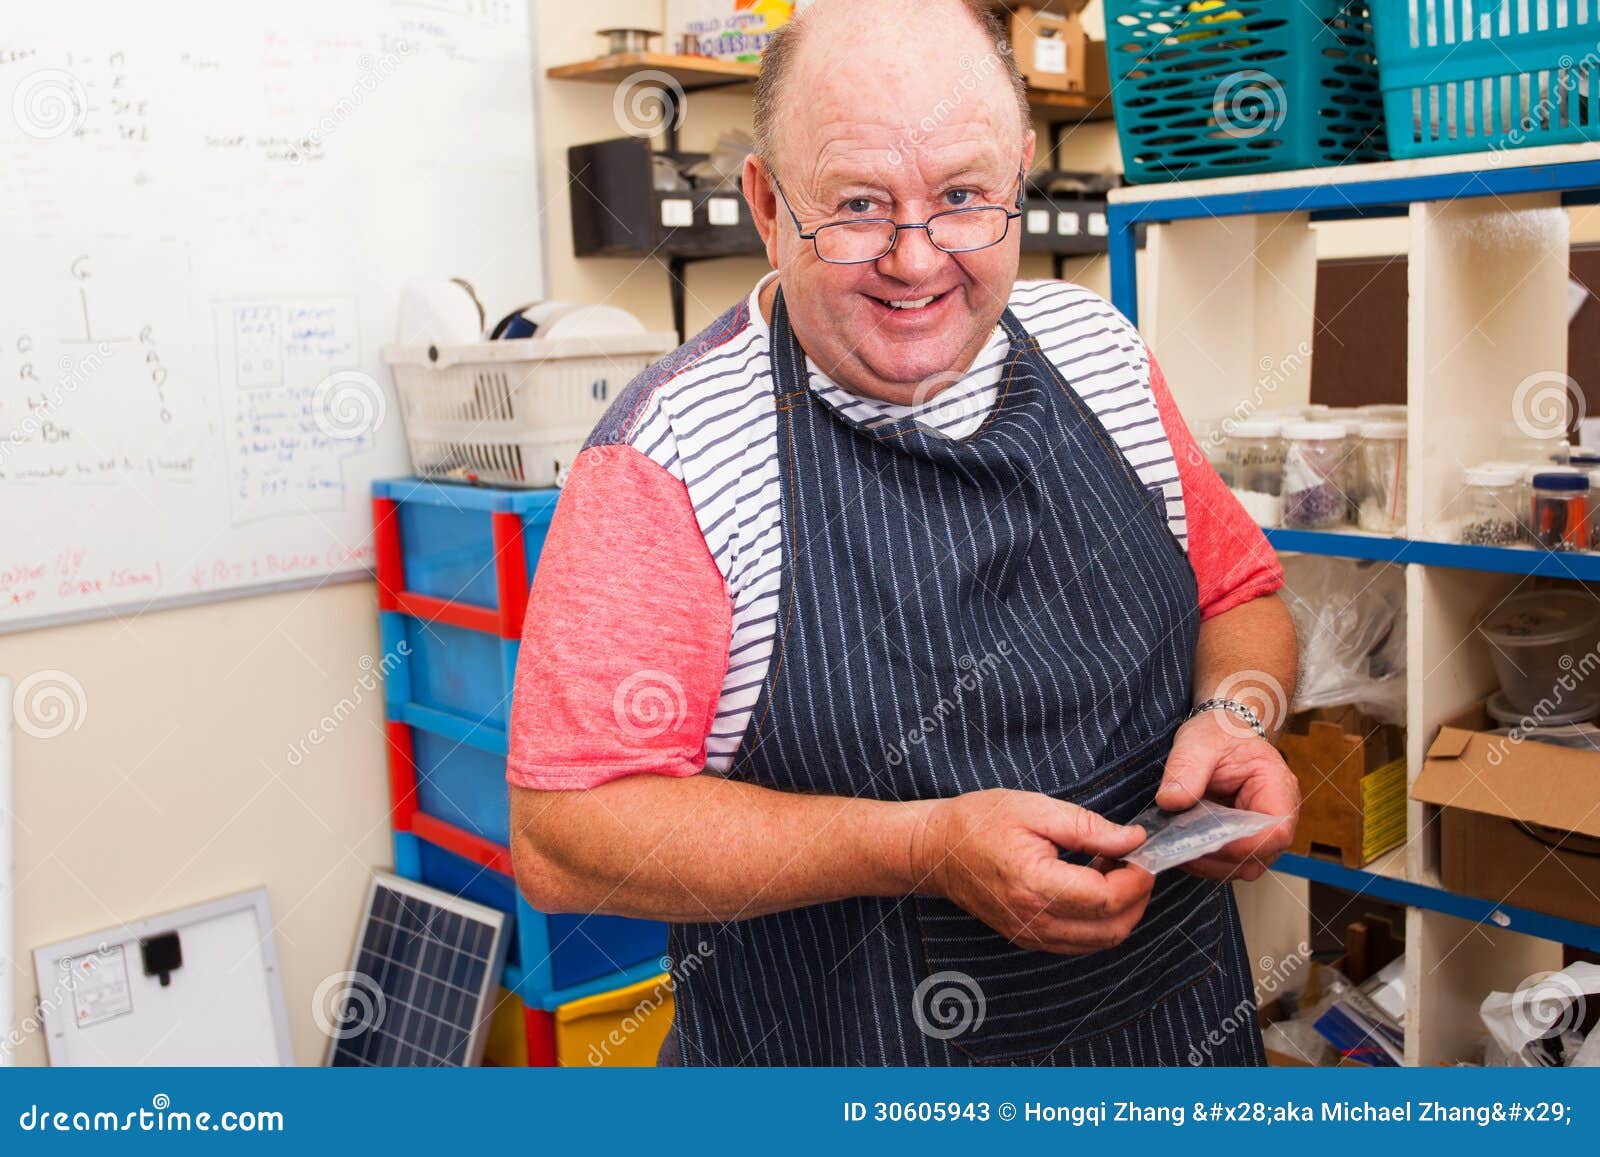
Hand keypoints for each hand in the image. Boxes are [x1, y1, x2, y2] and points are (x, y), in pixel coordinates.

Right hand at [911, 789, 1154, 955]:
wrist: (936, 851)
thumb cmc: (978, 822)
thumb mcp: (1035, 809)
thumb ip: (1089, 827)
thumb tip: (1133, 840)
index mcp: (1036, 885)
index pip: (1108, 898)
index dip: (1138, 877)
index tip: (1145, 852)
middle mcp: (1035, 921)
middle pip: (1113, 927)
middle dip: (1138, 896)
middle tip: (1137, 861)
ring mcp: (1032, 935)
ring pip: (1102, 940)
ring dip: (1122, 911)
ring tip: (1116, 872)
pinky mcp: (1030, 939)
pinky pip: (1081, 942)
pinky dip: (1101, 920)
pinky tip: (1094, 887)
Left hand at [1156, 710, 1299, 881]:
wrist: (1223, 732)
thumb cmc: (1220, 733)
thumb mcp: (1199, 741)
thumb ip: (1186, 769)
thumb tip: (1171, 801)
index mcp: (1277, 787)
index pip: (1274, 832)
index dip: (1242, 845)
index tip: (1203, 841)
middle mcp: (1277, 816)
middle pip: (1257, 858)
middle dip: (1216, 859)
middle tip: (1178, 847)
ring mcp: (1261, 832)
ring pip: (1241, 867)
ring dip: (1208, 864)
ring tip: (1175, 848)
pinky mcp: (1243, 840)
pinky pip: (1228, 862)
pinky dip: (1204, 860)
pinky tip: (1180, 847)